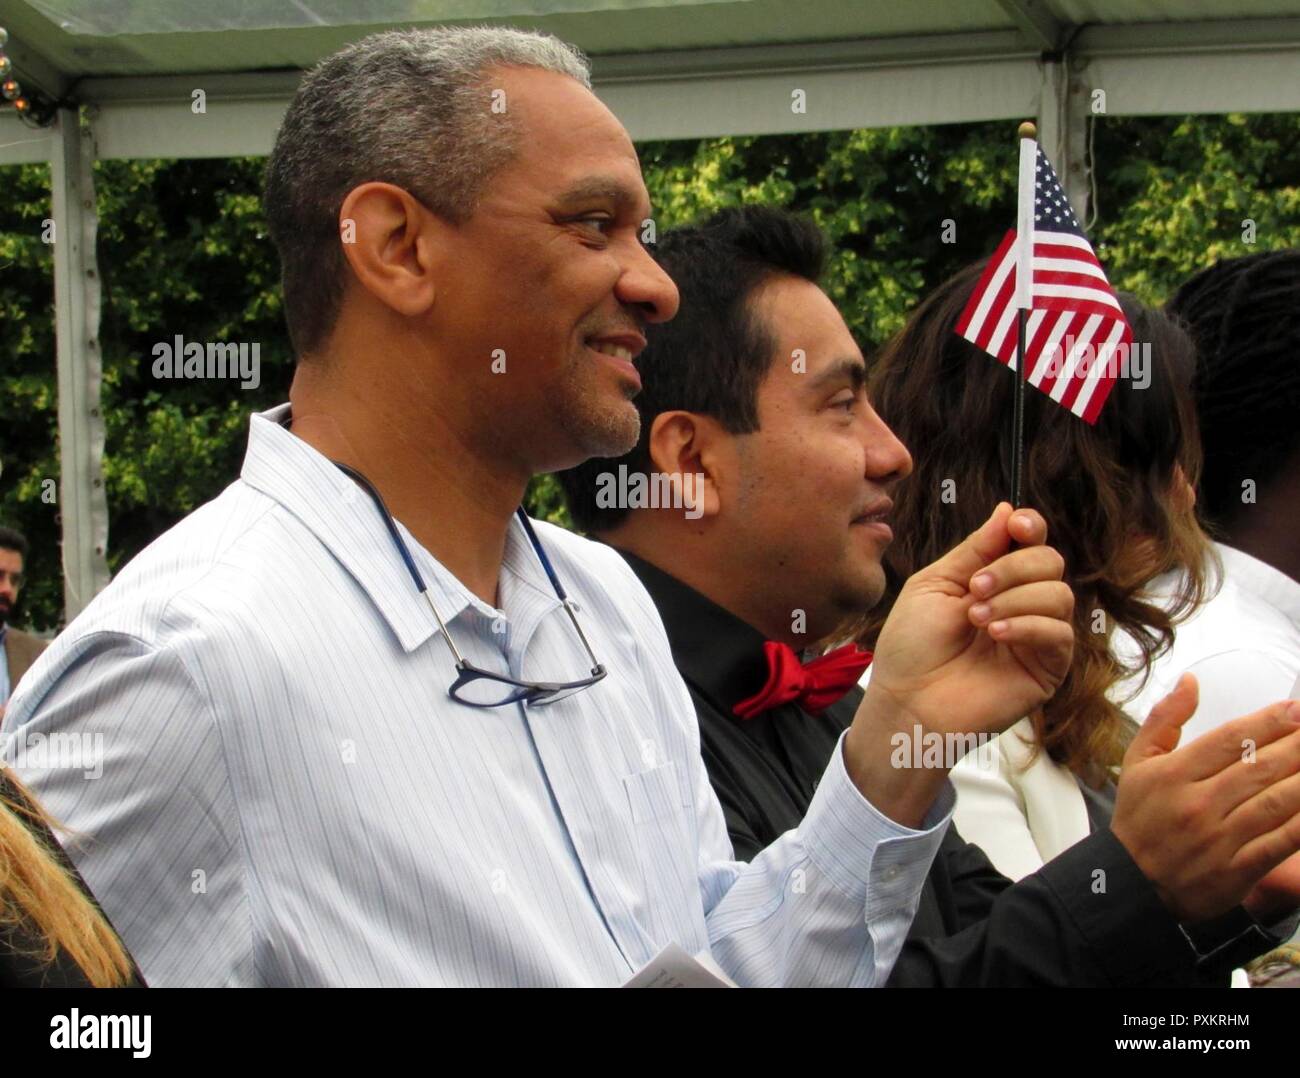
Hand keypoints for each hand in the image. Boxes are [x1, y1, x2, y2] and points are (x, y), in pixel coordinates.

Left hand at [844, 502, 1073, 824]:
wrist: (907, 701)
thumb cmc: (912, 646)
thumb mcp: (935, 584)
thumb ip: (974, 549)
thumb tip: (1008, 510)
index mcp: (994, 579)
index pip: (1031, 543)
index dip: (1031, 527)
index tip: (1018, 526)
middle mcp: (1020, 603)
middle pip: (1050, 561)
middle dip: (1014, 566)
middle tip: (976, 587)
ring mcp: (1036, 636)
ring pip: (1060, 594)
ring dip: (1016, 597)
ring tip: (976, 617)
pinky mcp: (1047, 669)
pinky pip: (1060, 633)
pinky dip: (1028, 625)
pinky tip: (995, 633)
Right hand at [1112, 674, 1299, 923]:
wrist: (1131, 884)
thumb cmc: (1138, 819)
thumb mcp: (1137, 762)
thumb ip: (1165, 719)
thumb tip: (1190, 681)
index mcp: (1173, 774)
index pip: (1230, 739)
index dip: (1269, 722)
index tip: (1295, 709)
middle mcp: (1197, 803)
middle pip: (1260, 767)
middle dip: (1298, 745)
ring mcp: (1219, 838)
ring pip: (1276, 802)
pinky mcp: (1237, 869)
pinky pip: (1281, 841)